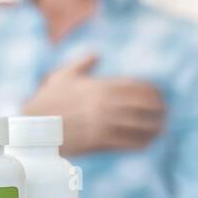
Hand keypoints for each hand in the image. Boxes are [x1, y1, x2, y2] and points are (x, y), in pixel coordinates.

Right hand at [22, 53, 165, 155]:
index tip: (159, 96)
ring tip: (160, 129)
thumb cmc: (47, 100)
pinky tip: (147, 143)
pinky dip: (141, 143)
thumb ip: (83, 64)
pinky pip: (128, 142)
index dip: (153, 92)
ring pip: (140, 125)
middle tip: (165, 113)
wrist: (33, 125)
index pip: (137, 87)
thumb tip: (96, 54)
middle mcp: (105, 103)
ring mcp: (102, 122)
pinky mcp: (98, 141)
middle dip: (158, 109)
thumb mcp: (62, 76)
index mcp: (100, 86)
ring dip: (153, 128)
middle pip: (144, 105)